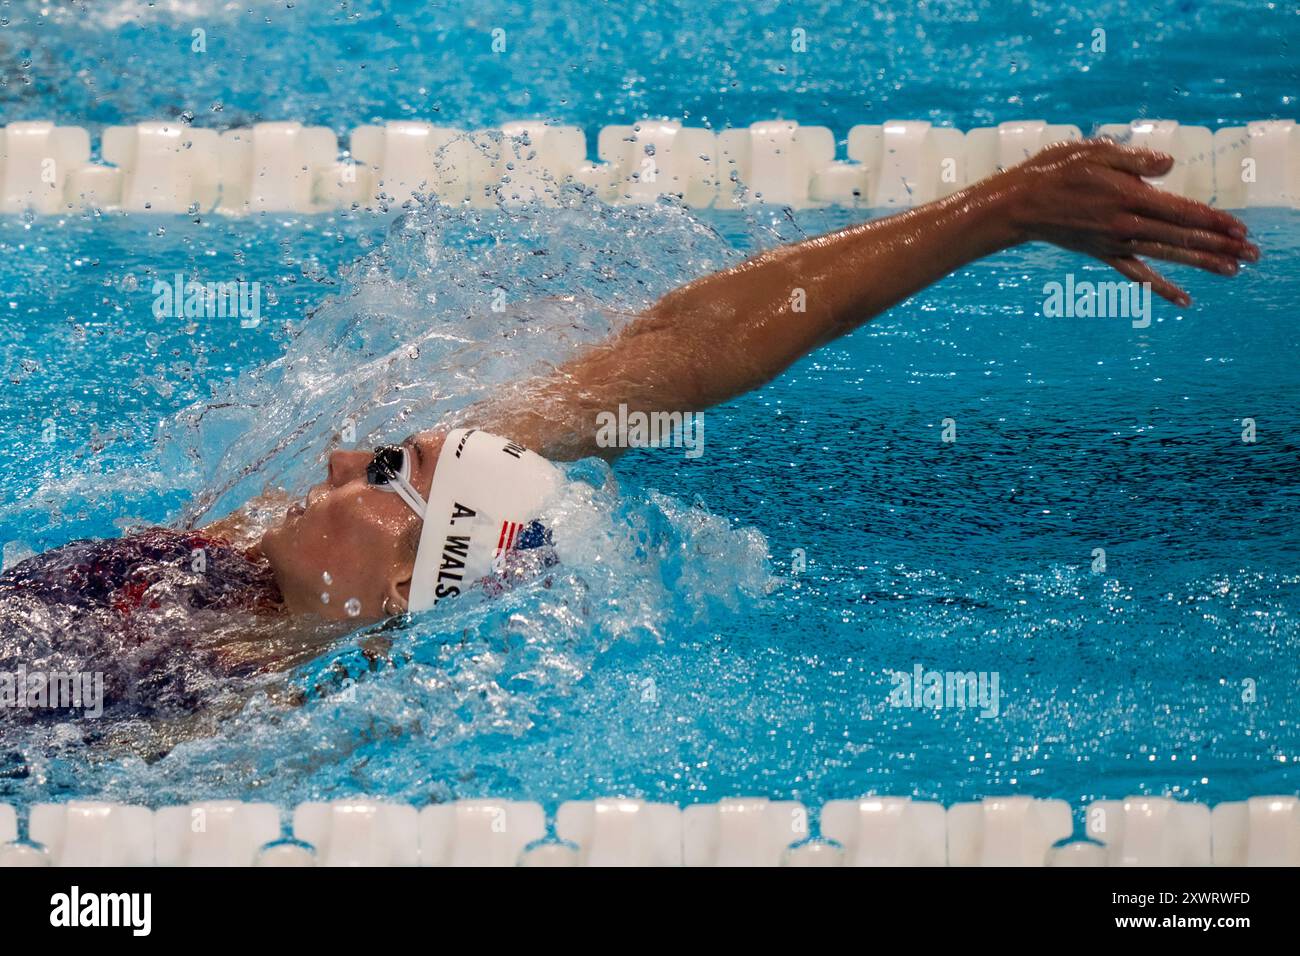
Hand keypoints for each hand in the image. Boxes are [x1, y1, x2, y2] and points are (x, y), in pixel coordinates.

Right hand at [997, 139, 1258, 304]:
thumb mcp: (1094, 151)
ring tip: (1234, 271)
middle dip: (1220, 245)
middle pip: (1182, 238)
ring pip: (1166, 256)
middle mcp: (1125, 225)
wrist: (1019, 205)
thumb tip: (1169, 165)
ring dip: (1202, 264)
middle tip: (1253, 254)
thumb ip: (1134, 158)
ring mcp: (1115, 243)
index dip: (1213, 220)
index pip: (1181, 211)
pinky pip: (1137, 274)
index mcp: (1127, 197)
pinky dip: (1161, 288)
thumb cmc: (1055, 170)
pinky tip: (1184, 300)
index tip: (1240, 228)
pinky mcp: (1104, 254)